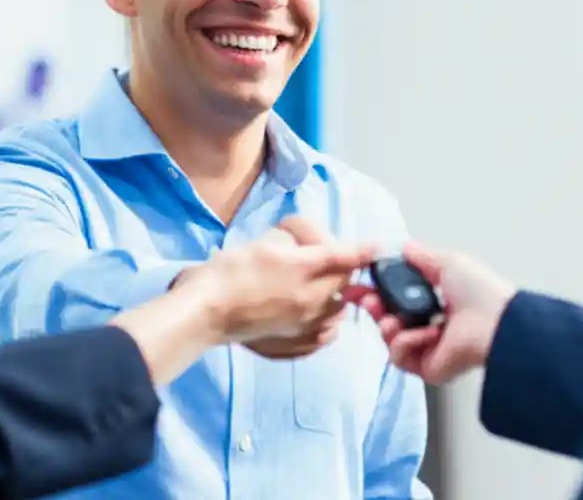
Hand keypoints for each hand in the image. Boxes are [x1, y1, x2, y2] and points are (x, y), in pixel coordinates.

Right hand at [187, 216, 373, 352]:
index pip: (345, 258)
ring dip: (335, 297)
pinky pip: (325, 334)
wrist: (205, 312)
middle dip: (339, 269)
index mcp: (304, 271)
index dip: (362, 251)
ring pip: (338, 311)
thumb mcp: (267, 241)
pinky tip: (310, 315)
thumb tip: (316, 245)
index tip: (378, 248)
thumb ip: (298, 237)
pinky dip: (325, 323)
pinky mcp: (296, 346)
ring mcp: (305, 328)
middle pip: (345, 284)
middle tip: (317, 260)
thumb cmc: (231, 270)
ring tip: (314, 288)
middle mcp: (312, 302)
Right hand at [347, 242, 515, 384]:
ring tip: (393, 320)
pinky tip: (425, 334)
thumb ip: (421, 257)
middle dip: (373, 308)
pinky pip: (400, 357)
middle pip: (387, 320)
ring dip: (386, 327)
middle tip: (367, 299)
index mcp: (434, 303)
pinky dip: (406, 343)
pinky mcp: (428, 369)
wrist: (494, 321)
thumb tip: (404, 247)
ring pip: (390, 341)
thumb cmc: (479, 291)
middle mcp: (430, 327)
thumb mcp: (446, 263)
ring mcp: (428, 350)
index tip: (357, 284)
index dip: (374, 292)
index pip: (395, 299)